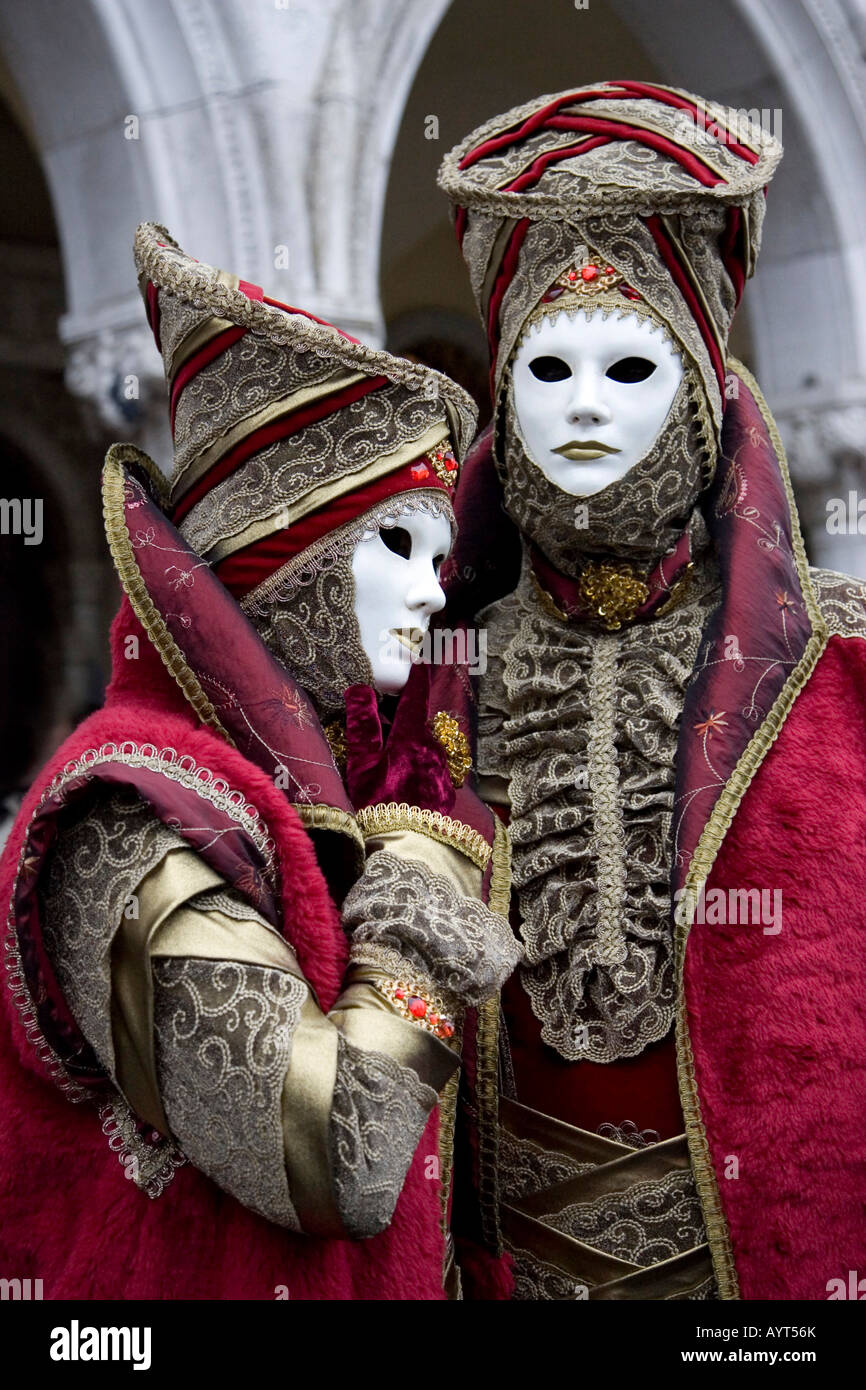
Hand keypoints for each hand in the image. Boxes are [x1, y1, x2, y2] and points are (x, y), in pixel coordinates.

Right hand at [343, 662, 455, 814]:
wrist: (407, 843)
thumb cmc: (380, 801)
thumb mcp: (363, 763)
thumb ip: (363, 725)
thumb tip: (359, 688)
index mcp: (412, 736)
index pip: (416, 698)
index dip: (417, 678)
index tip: (419, 661)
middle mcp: (432, 747)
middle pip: (419, 720)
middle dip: (408, 710)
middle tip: (395, 702)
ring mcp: (441, 768)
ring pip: (426, 742)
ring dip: (413, 735)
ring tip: (395, 739)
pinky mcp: (444, 788)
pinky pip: (431, 762)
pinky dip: (418, 757)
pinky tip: (405, 768)